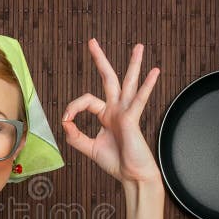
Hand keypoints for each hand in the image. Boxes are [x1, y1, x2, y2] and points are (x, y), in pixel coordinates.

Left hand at [62, 39, 160, 185]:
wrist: (132, 176)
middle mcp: (117, 110)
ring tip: (138, 46)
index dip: (73, 107)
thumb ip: (75, 135)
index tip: (67, 120)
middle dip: (100, 60)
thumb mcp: (89, 148)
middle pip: (109, 79)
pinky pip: (139, 99)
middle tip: (92, 42)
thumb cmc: (116, 163)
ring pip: (128, 82)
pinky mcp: (133, 118)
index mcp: (106, 115)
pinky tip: (154, 72)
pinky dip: (146, 86)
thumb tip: (64, 122)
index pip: (86, 101)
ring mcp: (126, 112)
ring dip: (133, 64)